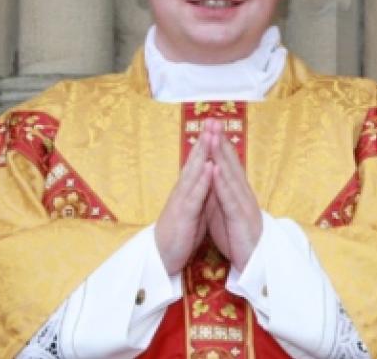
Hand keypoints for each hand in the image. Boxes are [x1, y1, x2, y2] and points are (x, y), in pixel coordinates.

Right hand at [154, 127, 213, 273]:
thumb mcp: (194, 208)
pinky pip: (195, 196)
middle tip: (212, 119)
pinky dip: (203, 180)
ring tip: (211, 134)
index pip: (198, 162)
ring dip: (203, 153)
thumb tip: (210, 173)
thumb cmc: (179, 233)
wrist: (161, 258)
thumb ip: (201, 191)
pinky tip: (210, 167)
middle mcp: (183, 190)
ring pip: (193, 173)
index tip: (215, 125)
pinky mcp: (183, 215)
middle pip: (194, 161)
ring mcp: (182, 201)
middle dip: (204, 140)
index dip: (206, 144)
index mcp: (188, 189)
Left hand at [204, 120, 263, 271]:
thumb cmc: (238, 237)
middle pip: (230, 163)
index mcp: (236, 192)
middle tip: (213, 120)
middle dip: (221, 141)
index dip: (220, 145)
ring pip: (230, 175)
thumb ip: (218, 194)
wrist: (255, 262)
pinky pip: (228, 197)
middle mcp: (242, 193)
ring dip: (221, 155)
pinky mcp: (240, 217)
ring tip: (213, 136)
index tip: (211, 126)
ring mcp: (242, 203)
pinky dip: (221, 181)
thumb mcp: (224, 212)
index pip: (228, 164)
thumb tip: (211, 176)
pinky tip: (215, 168)